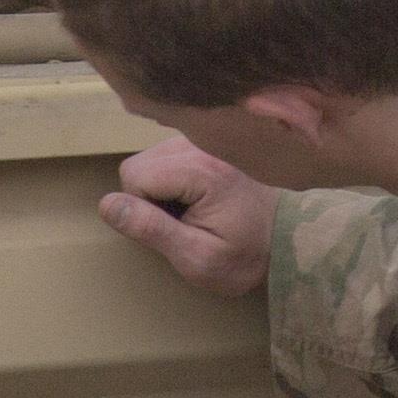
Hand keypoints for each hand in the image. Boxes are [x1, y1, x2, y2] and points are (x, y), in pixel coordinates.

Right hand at [98, 132, 277, 296]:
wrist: (291, 240)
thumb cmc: (246, 255)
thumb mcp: (196, 257)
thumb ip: (151, 229)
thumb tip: (106, 204)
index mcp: (203, 169)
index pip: (133, 176)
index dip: (143, 210)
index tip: (176, 227)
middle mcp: (204, 144)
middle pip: (138, 165)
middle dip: (150, 198)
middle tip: (186, 222)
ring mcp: (208, 140)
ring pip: (150, 160)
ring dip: (162, 189)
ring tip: (197, 211)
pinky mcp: (210, 143)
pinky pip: (168, 158)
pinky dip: (174, 179)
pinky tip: (201, 198)